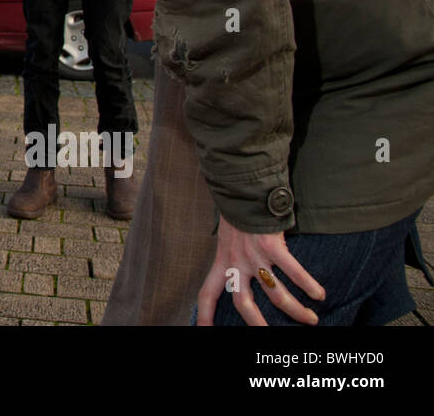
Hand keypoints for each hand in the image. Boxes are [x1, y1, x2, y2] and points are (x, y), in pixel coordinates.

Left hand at [196, 215, 325, 325]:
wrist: (241, 188)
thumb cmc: (238, 213)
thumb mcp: (226, 238)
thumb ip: (233, 257)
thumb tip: (243, 272)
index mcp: (222, 261)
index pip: (208, 292)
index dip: (205, 314)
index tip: (204, 329)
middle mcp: (236, 262)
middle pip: (243, 305)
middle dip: (258, 325)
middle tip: (271, 337)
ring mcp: (254, 255)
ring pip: (276, 295)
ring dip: (296, 311)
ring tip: (311, 319)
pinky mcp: (271, 245)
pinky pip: (293, 272)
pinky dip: (309, 285)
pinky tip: (319, 294)